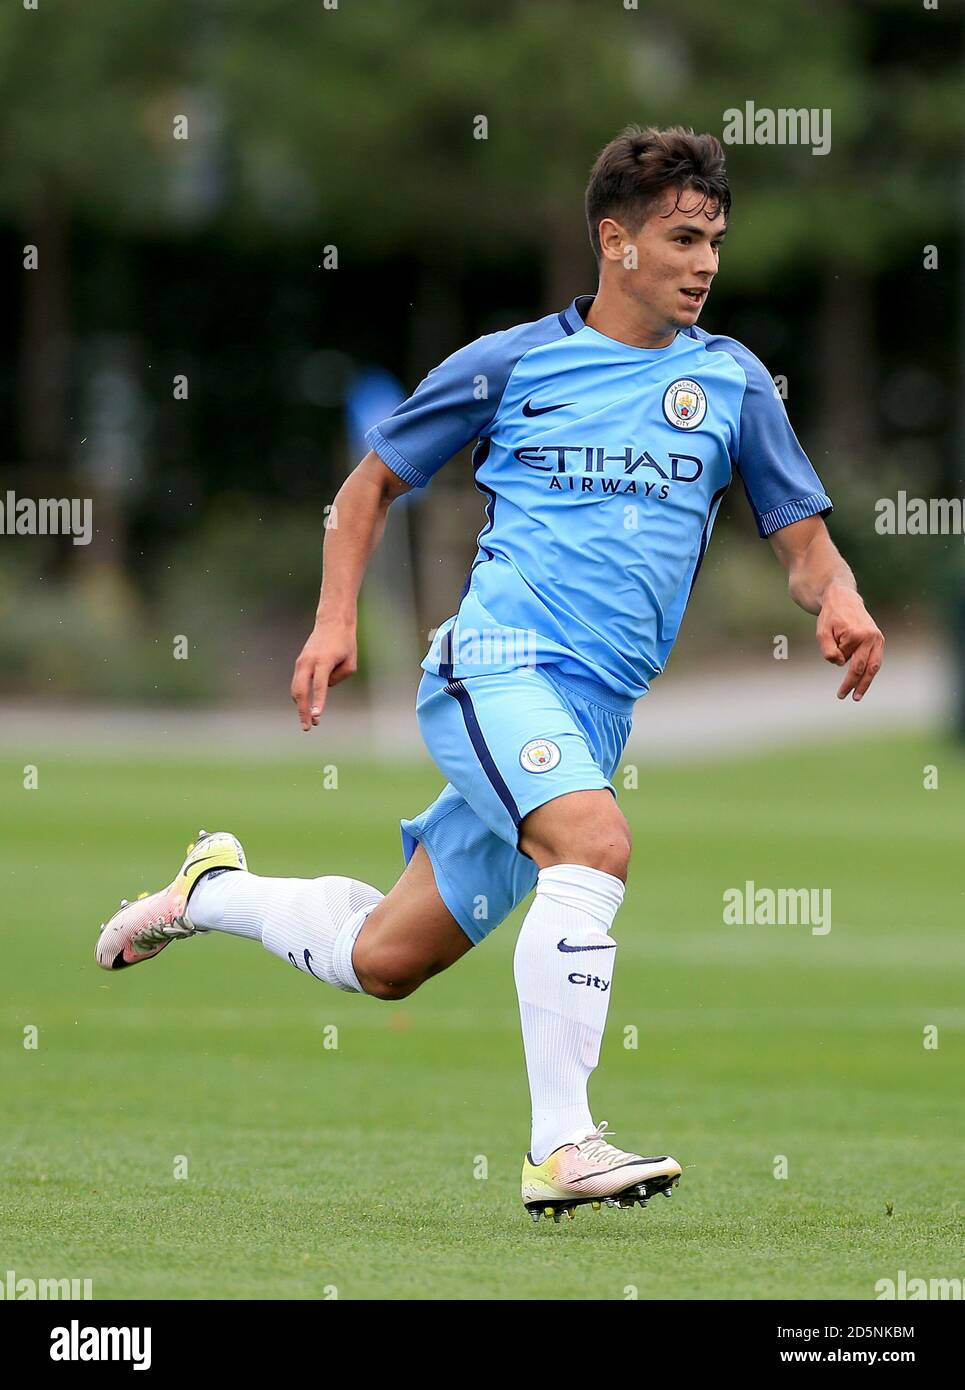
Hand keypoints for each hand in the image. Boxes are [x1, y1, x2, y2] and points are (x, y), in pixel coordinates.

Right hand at [290, 620, 357, 729]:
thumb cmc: (345, 643)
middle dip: (303, 710)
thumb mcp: (351, 662)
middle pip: (301, 690)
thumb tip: (324, 688)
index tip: (317, 717)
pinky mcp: (299, 662)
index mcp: (324, 661)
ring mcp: (301, 662)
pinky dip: (301, 696)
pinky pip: (298, 683)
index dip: (318, 702)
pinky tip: (306, 707)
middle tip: (308, 727)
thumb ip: (339, 678)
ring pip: (296, 688)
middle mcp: (309, 662)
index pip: (320, 686)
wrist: (332, 623)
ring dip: (301, 706)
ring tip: (309, 722)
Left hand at [816, 585, 883, 701]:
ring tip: (858, 695)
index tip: (836, 678)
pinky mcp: (879, 639)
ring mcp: (877, 638)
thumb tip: (840, 664)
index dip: (838, 663)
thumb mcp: (822, 633)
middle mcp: (871, 637)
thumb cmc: (831, 617)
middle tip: (848, 697)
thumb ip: (829, 651)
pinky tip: (863, 682)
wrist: (843, 599)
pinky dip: (869, 671)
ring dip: (867, 682)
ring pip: (874, 666)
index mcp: (857, 634)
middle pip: (864, 667)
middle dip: (856, 684)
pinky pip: (875, 660)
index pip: (846, 659)